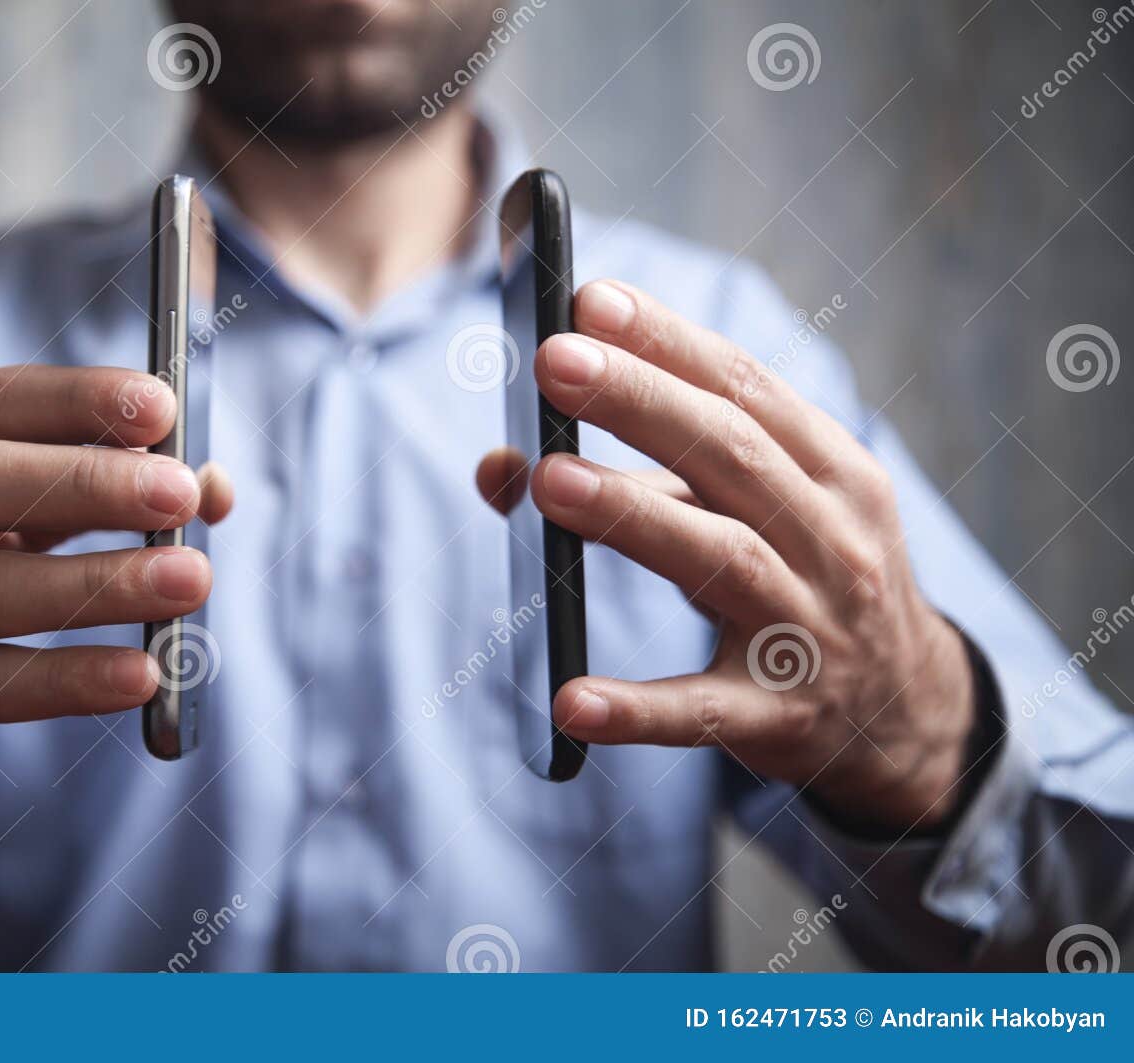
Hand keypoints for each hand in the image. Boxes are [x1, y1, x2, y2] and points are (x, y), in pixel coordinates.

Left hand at [478, 280, 974, 833]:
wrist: (905, 714)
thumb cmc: (803, 582)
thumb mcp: (753, 519)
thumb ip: (638, 486)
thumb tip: (506, 463)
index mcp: (833, 471)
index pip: (747, 389)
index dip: (668, 341)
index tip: (590, 299)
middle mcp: (833, 540)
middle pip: (733, 455)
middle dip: (640, 402)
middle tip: (555, 360)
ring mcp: (811, 630)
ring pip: (721, 560)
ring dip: (631, 515)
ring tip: (548, 479)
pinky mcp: (780, 718)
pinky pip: (702, 711)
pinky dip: (637, 707)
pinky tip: (570, 699)